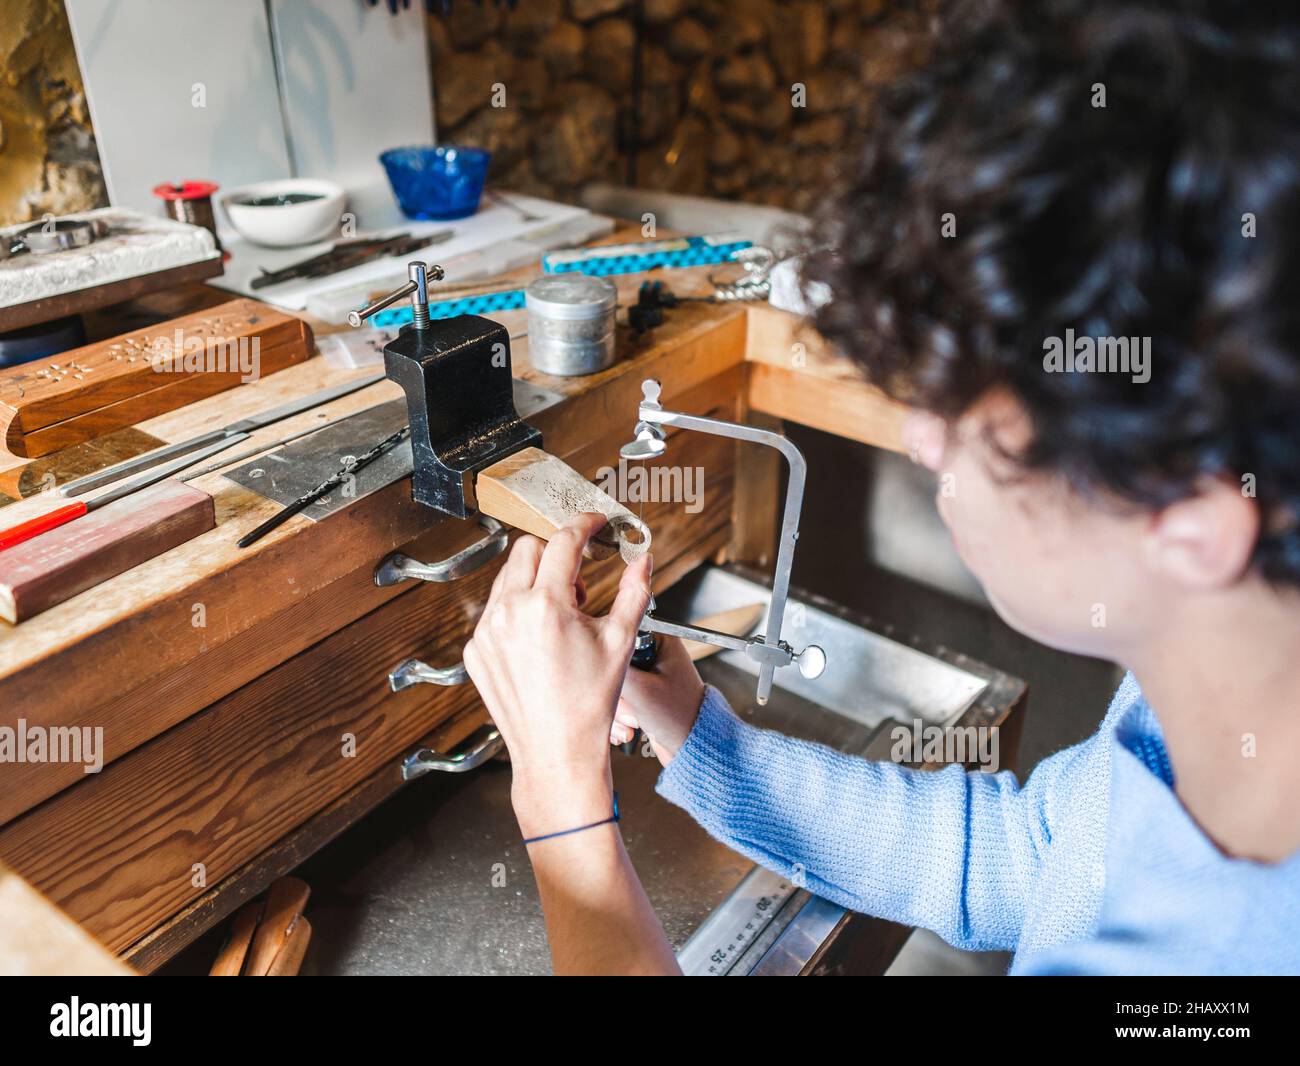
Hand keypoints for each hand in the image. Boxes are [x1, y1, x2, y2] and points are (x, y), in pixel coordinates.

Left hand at [462, 512, 652, 837]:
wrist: (557, 751)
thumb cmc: (590, 703)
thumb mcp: (621, 641)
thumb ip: (634, 590)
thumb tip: (643, 559)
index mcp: (547, 605)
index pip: (563, 541)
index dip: (583, 525)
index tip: (593, 523)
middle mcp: (509, 612)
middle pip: (528, 549)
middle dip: (555, 553)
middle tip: (578, 581)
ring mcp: (486, 631)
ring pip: (507, 579)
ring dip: (534, 581)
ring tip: (561, 616)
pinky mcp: (475, 650)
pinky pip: (494, 611)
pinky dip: (516, 611)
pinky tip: (539, 640)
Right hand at [611, 633, 706, 764]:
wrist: (693, 747)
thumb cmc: (679, 717)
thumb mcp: (639, 688)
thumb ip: (612, 668)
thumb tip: (588, 656)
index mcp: (660, 640)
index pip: (618, 636)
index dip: (611, 660)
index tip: (616, 680)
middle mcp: (654, 653)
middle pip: (613, 663)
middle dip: (616, 692)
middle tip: (630, 706)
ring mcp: (648, 673)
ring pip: (612, 683)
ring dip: (617, 707)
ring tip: (632, 721)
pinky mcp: (642, 691)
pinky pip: (617, 697)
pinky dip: (618, 714)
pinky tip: (627, 727)